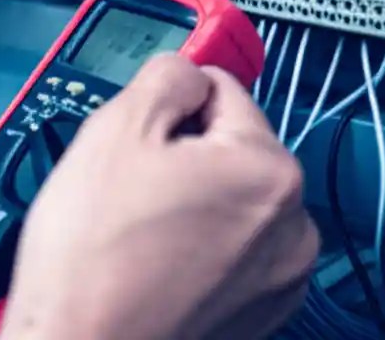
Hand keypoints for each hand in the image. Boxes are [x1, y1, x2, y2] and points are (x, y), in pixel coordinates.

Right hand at [0, 54, 319, 339]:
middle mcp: (292, 227)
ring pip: (228, 202)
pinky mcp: (256, 314)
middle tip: (124, 183)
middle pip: (229, 149)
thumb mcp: (114, 130)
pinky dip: (193, 249)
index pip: (222, 90)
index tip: (139, 124)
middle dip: (178, 154)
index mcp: (268, 170)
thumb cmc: (93, 262)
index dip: (167, 103)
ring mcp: (278, 278)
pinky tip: (148, 260)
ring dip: (187, 201)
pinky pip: (227, 252)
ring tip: (133, 227)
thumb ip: (163, 77)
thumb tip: (184, 71)